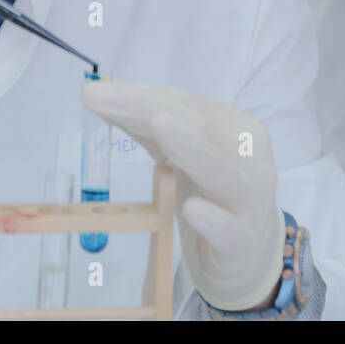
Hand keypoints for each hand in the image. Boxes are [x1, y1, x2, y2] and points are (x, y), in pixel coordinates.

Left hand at [81, 79, 284, 311]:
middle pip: (199, 127)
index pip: (186, 105)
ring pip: (222, 172)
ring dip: (191, 147)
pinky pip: (230, 230)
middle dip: (150, 109)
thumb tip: (97, 95)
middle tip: (103, 98)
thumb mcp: (180, 158)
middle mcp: (246, 157)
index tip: (94, 92)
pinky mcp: (243, 242)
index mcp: (232, 128)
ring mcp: (249, 201)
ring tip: (159, 123)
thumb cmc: (210, 193)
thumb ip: (147, 130)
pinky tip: (193, 210)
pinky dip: (213, 220)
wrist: (251, 251)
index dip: (142, 95)